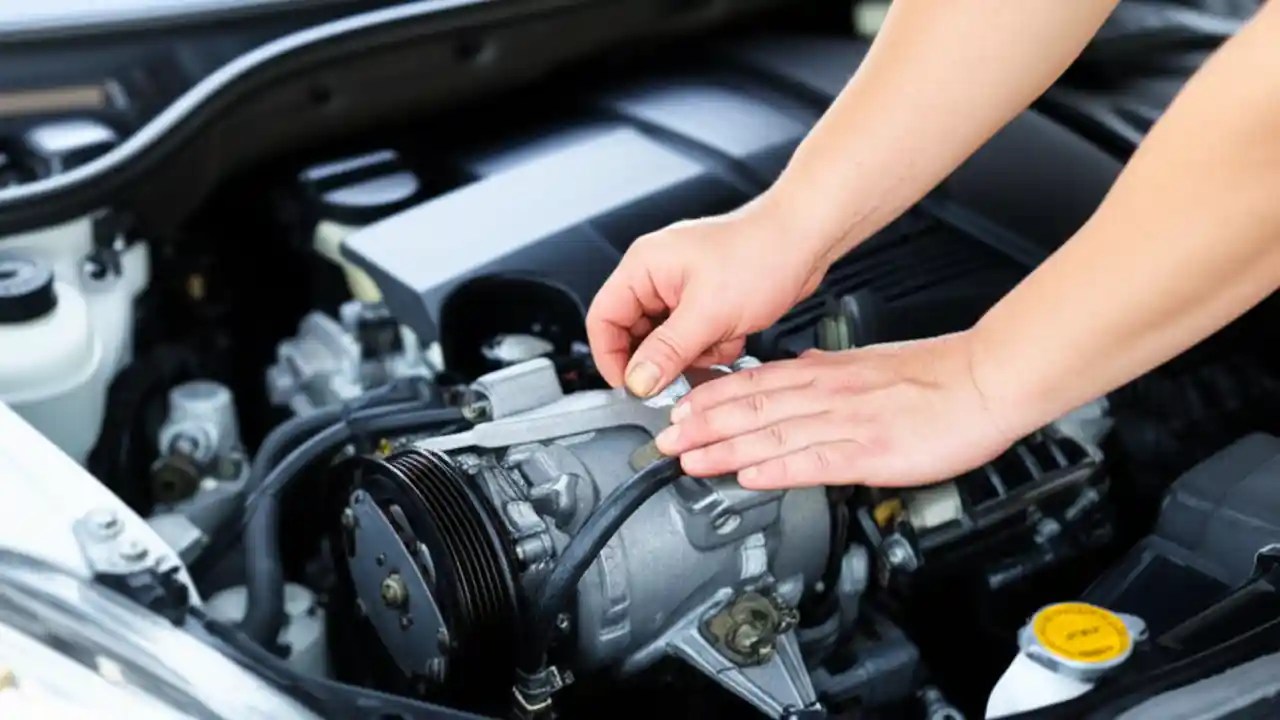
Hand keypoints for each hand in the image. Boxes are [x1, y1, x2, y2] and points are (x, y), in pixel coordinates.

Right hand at [586, 194, 832, 397]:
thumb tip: (637, 381)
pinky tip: (733, 334)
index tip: (632, 387)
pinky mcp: (706, 299)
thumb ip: (667, 351)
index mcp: (643, 266)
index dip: (612, 358)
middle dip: (664, 358)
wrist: (807, 239)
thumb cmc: (762, 253)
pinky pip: (693, 337)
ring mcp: (682, 288)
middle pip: (635, 334)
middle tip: (684, 371)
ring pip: (667, 341)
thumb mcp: (708, 314)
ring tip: (720, 342)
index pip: (603, 320)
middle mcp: (657, 275)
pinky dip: (712, 345)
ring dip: (693, 353)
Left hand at [653, 332, 1024, 488]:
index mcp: (827, 371)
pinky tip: (749, 476)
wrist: (985, 380)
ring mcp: (847, 422)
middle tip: (662, 440)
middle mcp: (828, 393)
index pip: (755, 382)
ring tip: (688, 459)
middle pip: (751, 407)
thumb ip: (829, 370)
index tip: (677, 409)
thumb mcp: (868, 362)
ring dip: (724, 447)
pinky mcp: (871, 451)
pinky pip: (814, 461)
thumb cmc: (935, 375)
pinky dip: (777, 468)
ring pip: (772, 433)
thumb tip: (797, 367)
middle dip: (701, 425)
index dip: (709, 397)